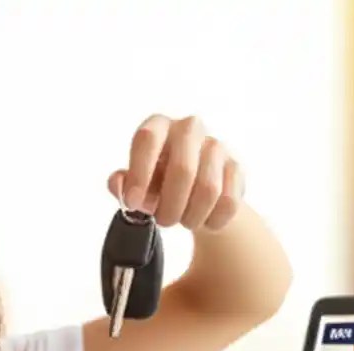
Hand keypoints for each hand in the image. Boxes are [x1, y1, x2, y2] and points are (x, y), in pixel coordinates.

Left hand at [108, 114, 245, 231]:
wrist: (193, 192)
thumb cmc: (157, 183)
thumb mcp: (135, 184)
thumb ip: (122, 184)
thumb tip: (118, 184)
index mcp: (158, 126)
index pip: (147, 139)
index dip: (139, 174)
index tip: (133, 204)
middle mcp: (189, 128)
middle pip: (183, 169)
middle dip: (170, 206)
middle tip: (163, 222)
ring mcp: (216, 146)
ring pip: (208, 190)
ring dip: (192, 216)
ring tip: (183, 220)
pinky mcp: (235, 167)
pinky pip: (228, 202)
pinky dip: (213, 221)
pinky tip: (204, 220)